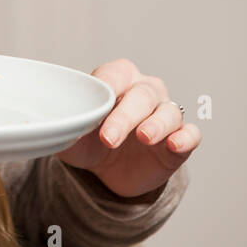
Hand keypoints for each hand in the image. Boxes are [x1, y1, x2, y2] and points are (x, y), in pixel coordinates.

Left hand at [56, 58, 199, 197]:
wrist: (107, 171)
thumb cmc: (89, 141)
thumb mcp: (72, 136)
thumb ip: (65, 127)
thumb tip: (55, 126)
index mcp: (117, 79)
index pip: (114, 75)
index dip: (108, 86)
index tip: (101, 100)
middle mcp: (145, 91)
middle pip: (142, 96)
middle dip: (124, 116)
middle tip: (108, 137)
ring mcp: (165, 115)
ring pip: (169, 112)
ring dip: (156, 124)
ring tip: (143, 137)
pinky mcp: (180, 140)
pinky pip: (191, 134)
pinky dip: (185, 137)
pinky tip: (174, 145)